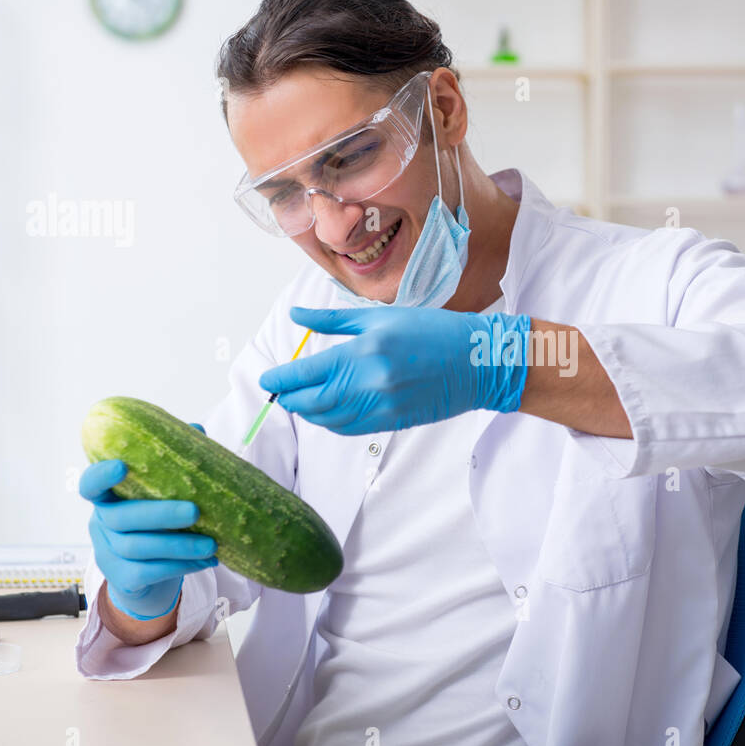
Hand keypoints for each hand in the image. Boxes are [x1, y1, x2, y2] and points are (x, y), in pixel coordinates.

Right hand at [80, 423, 217, 620]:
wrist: (147, 577)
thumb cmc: (157, 524)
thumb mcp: (163, 494)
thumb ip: (174, 464)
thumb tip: (197, 430)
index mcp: (109, 498)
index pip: (90, 485)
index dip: (100, 476)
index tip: (121, 466)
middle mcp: (101, 524)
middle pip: (121, 519)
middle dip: (160, 514)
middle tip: (195, 511)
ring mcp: (108, 554)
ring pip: (139, 548)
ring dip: (180, 545)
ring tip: (213, 543)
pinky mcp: (123, 579)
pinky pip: (150, 573)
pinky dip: (181, 566)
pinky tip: (207, 560)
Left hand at [259, 306, 531, 435]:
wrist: (476, 361)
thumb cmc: (431, 331)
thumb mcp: (380, 317)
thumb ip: (333, 321)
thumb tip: (298, 317)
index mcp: (364, 351)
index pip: (306, 373)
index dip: (281, 379)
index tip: (268, 379)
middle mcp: (370, 383)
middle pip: (312, 402)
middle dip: (291, 399)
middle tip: (281, 392)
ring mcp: (382, 406)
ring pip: (328, 419)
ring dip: (309, 413)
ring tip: (301, 401)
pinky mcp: (392, 421)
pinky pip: (350, 428)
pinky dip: (331, 423)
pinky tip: (327, 412)